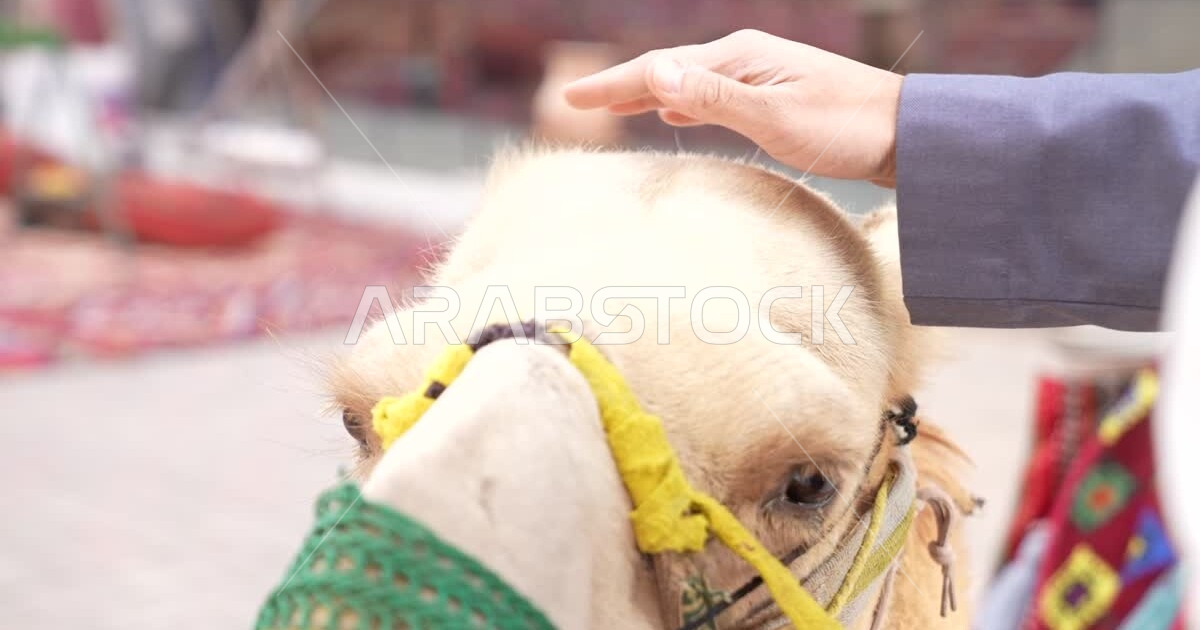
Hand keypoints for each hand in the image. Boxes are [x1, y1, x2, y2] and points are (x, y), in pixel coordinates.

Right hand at [563, 30, 902, 185]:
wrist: (907, 134)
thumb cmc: (846, 128)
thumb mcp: (775, 116)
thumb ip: (713, 97)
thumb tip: (654, 75)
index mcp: (739, 58)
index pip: (658, 70)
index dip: (612, 86)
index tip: (569, 99)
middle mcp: (745, 59)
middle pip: (668, 71)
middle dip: (621, 86)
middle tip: (576, 100)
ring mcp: (760, 75)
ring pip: (687, 83)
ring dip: (647, 94)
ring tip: (615, 107)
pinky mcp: (774, 96)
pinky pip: (710, 96)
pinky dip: (681, 104)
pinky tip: (674, 113)